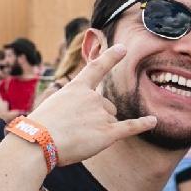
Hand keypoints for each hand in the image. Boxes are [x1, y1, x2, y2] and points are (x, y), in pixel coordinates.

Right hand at [24, 45, 157, 165]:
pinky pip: (130, 127)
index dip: (111, 57)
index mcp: (77, 87)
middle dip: (96, 117)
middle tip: (72, 129)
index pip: (97, 67)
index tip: (122, 48)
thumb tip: (90, 119)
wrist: (38, 143)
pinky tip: (153, 121)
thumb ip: (73, 106)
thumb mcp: (53, 106)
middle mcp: (92, 97)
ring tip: (78, 137)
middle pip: (106, 106)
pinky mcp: (107, 133)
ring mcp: (101, 115)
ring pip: (110, 120)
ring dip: (99, 129)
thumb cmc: (40, 128)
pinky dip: (143, 124)